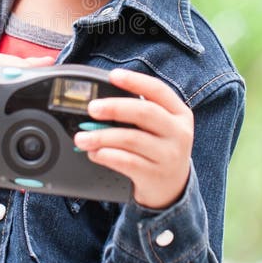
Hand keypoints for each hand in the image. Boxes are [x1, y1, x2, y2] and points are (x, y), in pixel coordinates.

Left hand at [73, 69, 192, 208]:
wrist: (172, 187)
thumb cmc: (159, 148)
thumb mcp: (161, 127)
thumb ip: (140, 111)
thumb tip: (101, 101)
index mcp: (179, 113)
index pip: (158, 90)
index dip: (135, 80)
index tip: (113, 75)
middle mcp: (178, 133)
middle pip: (145, 112)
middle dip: (115, 107)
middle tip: (92, 108)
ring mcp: (169, 155)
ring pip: (131, 139)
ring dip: (102, 136)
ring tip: (82, 137)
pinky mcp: (154, 175)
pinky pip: (126, 162)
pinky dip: (106, 155)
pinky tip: (95, 153)